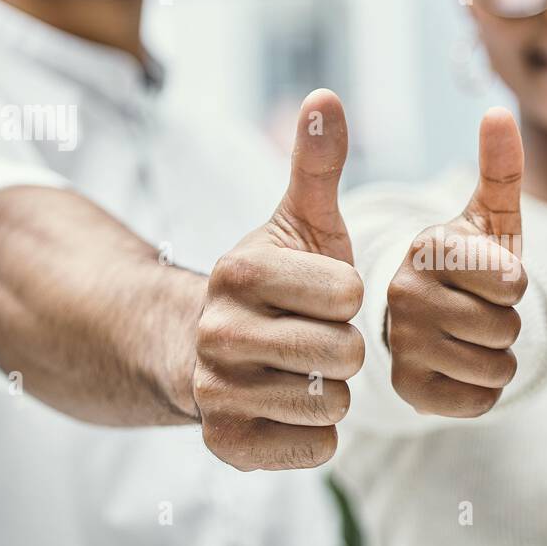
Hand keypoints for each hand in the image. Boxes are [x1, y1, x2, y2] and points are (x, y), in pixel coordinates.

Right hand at [192, 89, 364, 469]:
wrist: (198, 350)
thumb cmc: (273, 285)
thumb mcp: (297, 222)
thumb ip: (317, 164)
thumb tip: (326, 97)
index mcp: (238, 270)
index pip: (349, 295)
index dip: (347, 298)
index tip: (319, 296)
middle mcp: (216, 333)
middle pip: (344, 355)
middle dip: (342, 348)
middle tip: (312, 338)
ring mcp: (215, 394)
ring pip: (332, 405)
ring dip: (329, 392)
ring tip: (297, 372)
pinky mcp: (226, 446)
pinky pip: (317, 448)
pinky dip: (314, 432)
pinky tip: (286, 408)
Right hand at [386, 108, 526, 416]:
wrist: (429, 322)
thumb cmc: (470, 268)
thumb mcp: (489, 220)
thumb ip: (500, 169)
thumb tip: (499, 111)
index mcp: (426, 246)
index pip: (512, 280)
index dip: (514, 284)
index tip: (487, 277)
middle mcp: (402, 293)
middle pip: (505, 326)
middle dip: (507, 323)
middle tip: (477, 311)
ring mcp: (400, 345)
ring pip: (497, 366)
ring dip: (498, 358)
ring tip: (469, 338)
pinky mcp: (406, 390)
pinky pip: (480, 401)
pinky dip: (483, 391)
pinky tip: (459, 369)